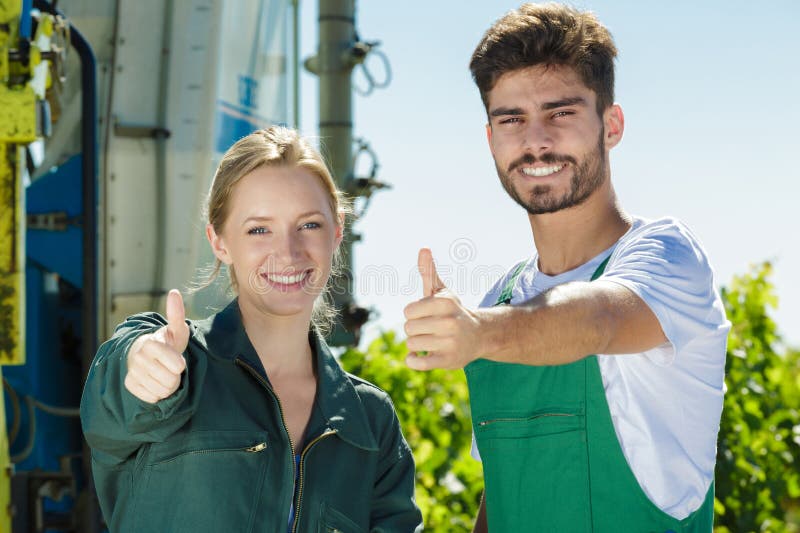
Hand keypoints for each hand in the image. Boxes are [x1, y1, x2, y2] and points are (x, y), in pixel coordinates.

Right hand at [124, 289, 188, 402]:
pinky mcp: (129, 385)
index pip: (175, 366)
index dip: (179, 365)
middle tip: (171, 368)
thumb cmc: (167, 342)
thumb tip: (174, 292)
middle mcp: (137, 358)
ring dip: (167, 386)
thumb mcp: (176, 329)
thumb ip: (176, 314)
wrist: (148, 355)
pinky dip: (157, 393)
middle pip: (170, 380)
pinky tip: (154, 381)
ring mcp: (132, 372)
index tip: (179, 362)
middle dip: (175, 377)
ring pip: (161, 391)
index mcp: (150, 344)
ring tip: (163, 373)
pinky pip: (152, 397)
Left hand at [404, 248, 483, 369]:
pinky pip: (416, 363)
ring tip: (431, 342)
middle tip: (430, 330)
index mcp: (445, 303)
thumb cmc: (453, 312)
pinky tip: (420, 356)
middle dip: (415, 329)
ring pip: (411, 344)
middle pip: (408, 327)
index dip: (414, 314)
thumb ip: (429, 272)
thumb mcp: (442, 293)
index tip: (426, 315)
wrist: (479, 336)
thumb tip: (423, 249)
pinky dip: (413, 361)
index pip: (408, 311)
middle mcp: (449, 322)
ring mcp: (449, 343)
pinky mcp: (447, 361)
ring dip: (416, 345)